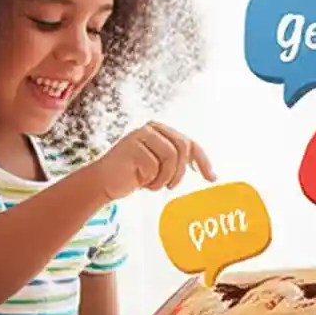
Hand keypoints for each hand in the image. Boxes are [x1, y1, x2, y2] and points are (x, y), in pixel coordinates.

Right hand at [82, 121, 216, 200]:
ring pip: (171, 157)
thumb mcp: (160, 166)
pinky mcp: (133, 146)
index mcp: (160, 130)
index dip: (203, 161)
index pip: (190, 143)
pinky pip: (155, 167)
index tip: (212, 179)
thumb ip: (178, 160)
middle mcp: (152, 128)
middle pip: (183, 147)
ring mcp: (141, 135)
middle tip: (170, 186)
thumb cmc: (133, 175)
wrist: (104, 182)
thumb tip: (209, 171)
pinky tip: (139, 182)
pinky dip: (151, 181)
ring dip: (164, 177)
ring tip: (151, 183)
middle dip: (179, 171)